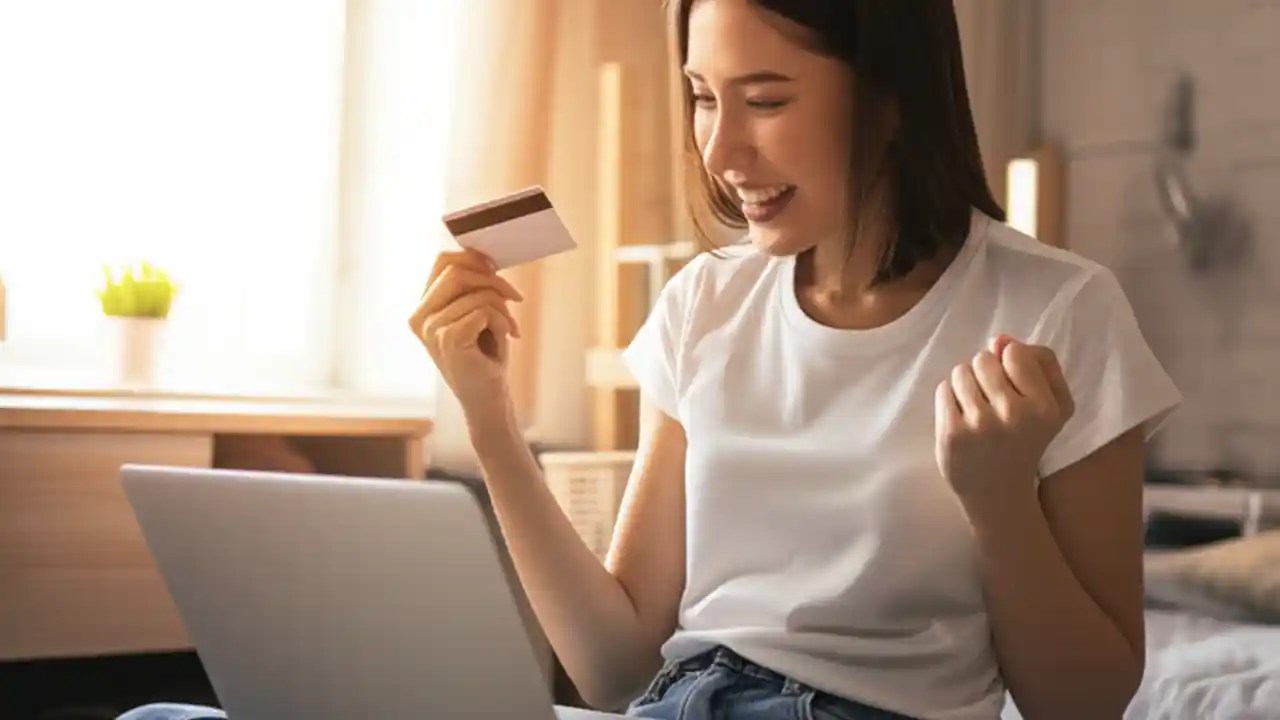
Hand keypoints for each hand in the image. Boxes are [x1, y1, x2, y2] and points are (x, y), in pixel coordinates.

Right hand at [408, 249, 523, 417]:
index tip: (496, 269)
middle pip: (458, 271)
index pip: (442, 261)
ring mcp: (432, 329)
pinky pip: (485, 311)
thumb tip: (482, 255)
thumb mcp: (476, 313)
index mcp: (422, 308)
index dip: (473, 258)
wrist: (488, 398)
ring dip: (504, 309)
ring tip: (510, 329)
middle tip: (515, 298)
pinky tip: (506, 339)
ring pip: (478, 293)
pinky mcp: (448, 339)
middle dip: (494, 281)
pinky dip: (503, 322)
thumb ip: (471, 287)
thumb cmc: (485, 356)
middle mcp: (420, 317)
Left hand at [935, 334, 1074, 508]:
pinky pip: (943, 390)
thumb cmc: (1027, 440)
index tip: (1012, 386)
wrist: (998, 492)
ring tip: (976, 410)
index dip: (1008, 363)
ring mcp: (980, 425)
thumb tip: (1000, 339)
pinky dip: (949, 400)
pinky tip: (961, 420)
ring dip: (965, 385)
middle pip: (983, 359)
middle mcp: (1015, 415)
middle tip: (991, 401)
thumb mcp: (1054, 405)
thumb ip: (1039, 363)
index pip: (1015, 352)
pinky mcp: (952, 433)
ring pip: (960, 372)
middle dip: (984, 374)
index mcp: (1045, 407)